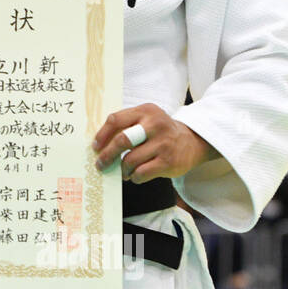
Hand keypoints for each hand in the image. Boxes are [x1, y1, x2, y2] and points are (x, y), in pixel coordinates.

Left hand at [91, 103, 216, 183]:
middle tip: (100, 164)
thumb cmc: (160, 132)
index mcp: (146, 111)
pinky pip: (141, 173)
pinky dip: (133, 177)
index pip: (116, 120)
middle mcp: (155, 125)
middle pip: (122, 140)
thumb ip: (126, 124)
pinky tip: (134, 175)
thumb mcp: (146, 119)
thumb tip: (99, 144)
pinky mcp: (168, 162)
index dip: (102, 135)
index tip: (95, 147)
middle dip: (107, 155)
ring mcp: (163, 144)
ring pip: (130, 160)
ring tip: (122, 171)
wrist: (192, 142)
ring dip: (122, 169)